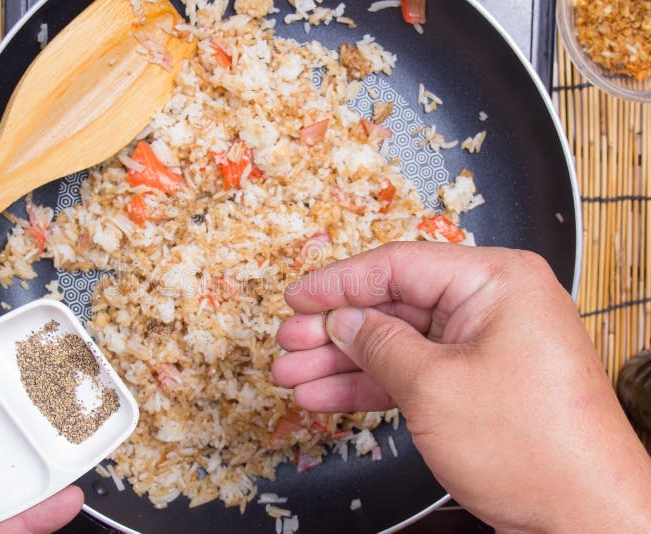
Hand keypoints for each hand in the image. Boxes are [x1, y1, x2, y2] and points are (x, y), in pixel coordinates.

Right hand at [273, 243, 650, 531]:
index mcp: (496, 281)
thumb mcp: (435, 386)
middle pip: (393, 304)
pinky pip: (413, 372)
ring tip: (293, 375)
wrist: (585, 519)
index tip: (297, 296)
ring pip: (397, 342)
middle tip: (288, 341)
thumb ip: (379, 345)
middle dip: (334, 329)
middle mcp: (493, 305)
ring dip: (343, 361)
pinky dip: (370, 385)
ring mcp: (485, 346)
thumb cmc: (533, 448)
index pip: (398, 265)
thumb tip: (342, 321)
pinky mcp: (478, 383)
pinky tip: (325, 395)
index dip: (338, 283)